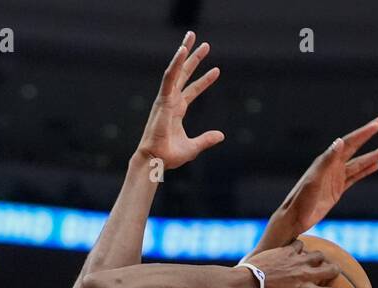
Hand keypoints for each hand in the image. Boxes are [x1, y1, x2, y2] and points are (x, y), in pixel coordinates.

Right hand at [135, 32, 224, 172]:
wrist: (156, 161)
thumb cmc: (169, 156)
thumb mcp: (193, 147)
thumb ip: (206, 139)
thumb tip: (221, 135)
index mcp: (177, 110)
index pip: (193, 90)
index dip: (205, 80)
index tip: (217, 70)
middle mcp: (171, 101)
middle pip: (184, 74)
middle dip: (193, 58)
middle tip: (204, 43)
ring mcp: (166, 99)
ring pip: (176, 70)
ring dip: (184, 53)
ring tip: (191, 37)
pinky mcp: (162, 100)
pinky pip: (169, 77)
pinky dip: (176, 63)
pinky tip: (182, 50)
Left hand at [245, 241, 342, 287]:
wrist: (249, 283)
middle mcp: (306, 274)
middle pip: (330, 269)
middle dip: (335, 270)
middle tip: (334, 271)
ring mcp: (297, 261)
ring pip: (318, 254)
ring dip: (319, 257)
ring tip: (318, 258)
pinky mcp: (287, 251)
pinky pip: (299, 244)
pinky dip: (300, 247)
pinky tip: (297, 249)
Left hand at [269, 118, 377, 239]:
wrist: (295, 218)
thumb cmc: (301, 199)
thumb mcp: (314, 179)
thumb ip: (327, 161)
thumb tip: (340, 142)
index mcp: (326, 161)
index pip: (348, 142)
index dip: (363, 133)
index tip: (377, 124)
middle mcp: (332, 166)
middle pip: (354, 148)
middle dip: (367, 135)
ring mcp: (335, 178)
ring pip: (358, 163)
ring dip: (373, 155)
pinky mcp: (337, 190)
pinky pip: (355, 177)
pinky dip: (366, 170)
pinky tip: (376, 165)